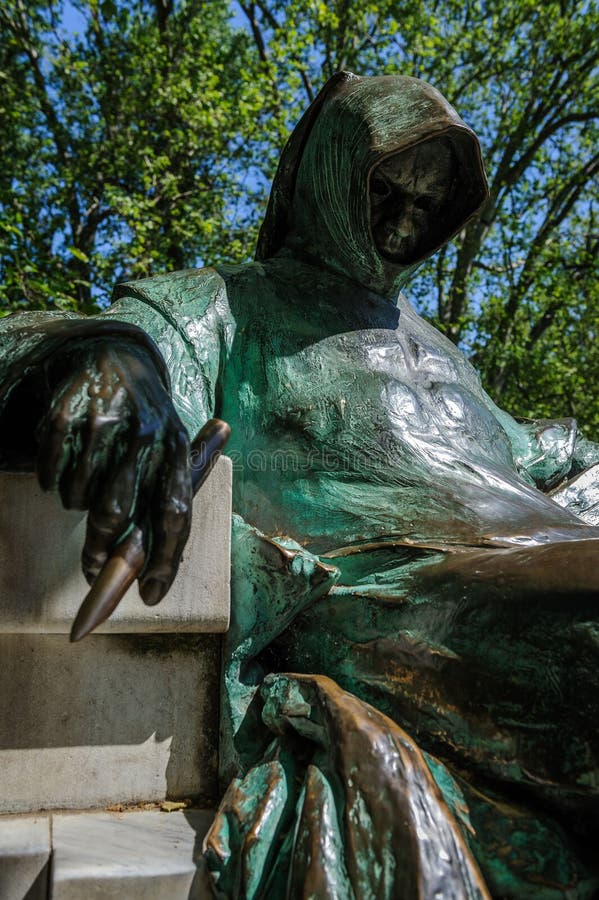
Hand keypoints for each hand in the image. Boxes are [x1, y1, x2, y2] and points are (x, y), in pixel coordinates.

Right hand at [37, 339, 191, 604]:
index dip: (164, 560)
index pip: (175, 513)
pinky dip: (52, 482)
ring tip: (86, 487)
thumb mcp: (172, 450)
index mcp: (177, 447)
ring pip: (79, 497)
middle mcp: (145, 432)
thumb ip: (164, 504)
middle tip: (93, 569)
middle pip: (117, 512)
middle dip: (101, 551)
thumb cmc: (147, 421)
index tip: (150, 595)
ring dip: (77, 505)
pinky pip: (51, 475)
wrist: (117, 357)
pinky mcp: (67, 413)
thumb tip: (150, 578)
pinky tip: (65, 465)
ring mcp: (104, 420)